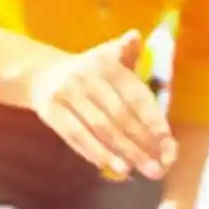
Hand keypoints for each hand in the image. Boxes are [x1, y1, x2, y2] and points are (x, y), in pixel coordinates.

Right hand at [28, 30, 176, 178]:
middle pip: (119, 116)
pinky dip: (94, 152)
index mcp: (106, 64)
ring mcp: (67, 94)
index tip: (167, 139)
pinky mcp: (50, 111)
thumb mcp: (108, 56)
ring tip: (136, 170)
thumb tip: (135, 37)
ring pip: (98, 128)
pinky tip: (110, 166)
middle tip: (156, 167)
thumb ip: (129, 54)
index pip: (134, 94)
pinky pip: (75, 136)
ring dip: (119, 152)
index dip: (151, 117)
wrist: (42, 73)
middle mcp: (87, 77)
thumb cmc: (89, 70)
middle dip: (140, 143)